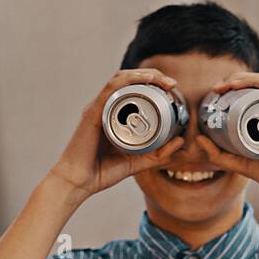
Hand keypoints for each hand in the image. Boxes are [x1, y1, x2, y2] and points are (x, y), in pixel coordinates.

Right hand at [46, 68, 186, 201]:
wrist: (78, 183)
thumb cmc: (101, 173)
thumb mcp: (137, 162)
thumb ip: (158, 154)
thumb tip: (180, 141)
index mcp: (113, 115)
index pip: (133, 89)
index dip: (154, 84)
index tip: (172, 90)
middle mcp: (104, 107)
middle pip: (129, 80)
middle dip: (153, 76)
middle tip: (172, 84)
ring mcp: (98, 108)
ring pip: (121, 79)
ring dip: (143, 75)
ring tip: (163, 81)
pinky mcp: (92, 113)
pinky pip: (111, 89)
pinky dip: (128, 81)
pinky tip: (144, 80)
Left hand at [193, 72, 258, 218]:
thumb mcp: (240, 164)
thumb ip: (219, 155)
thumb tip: (198, 139)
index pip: (251, 95)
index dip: (232, 90)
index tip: (214, 96)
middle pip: (255, 86)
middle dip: (233, 82)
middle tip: (215, 90)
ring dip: (240, 78)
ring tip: (223, 87)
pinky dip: (254, 81)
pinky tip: (237, 85)